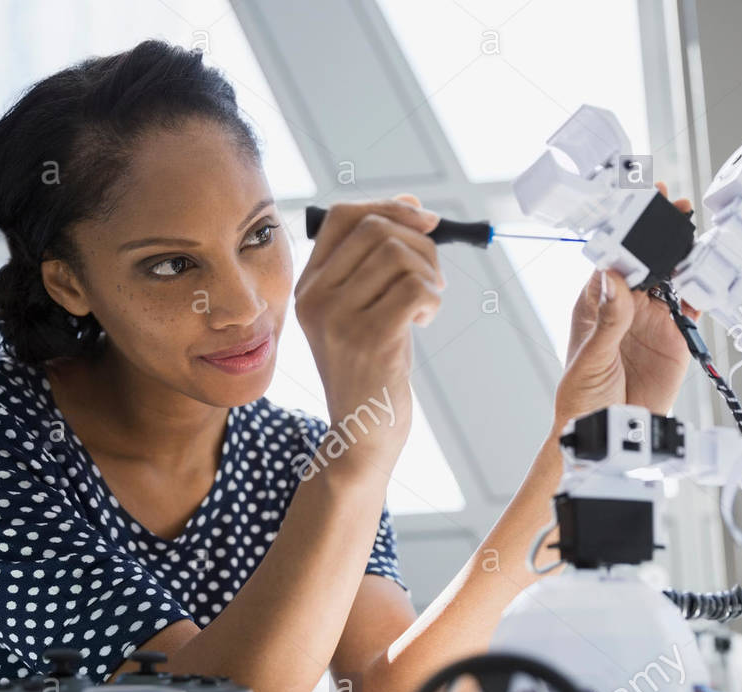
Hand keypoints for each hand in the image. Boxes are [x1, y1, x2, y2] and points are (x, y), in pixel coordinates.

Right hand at [294, 195, 444, 473]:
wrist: (362, 435)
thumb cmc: (372, 370)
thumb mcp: (366, 310)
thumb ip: (379, 262)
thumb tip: (413, 206)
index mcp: (309, 286)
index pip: (344, 215)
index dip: (389, 208)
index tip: (425, 222)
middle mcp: (316, 298)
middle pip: (377, 230)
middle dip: (421, 245)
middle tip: (432, 280)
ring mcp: (339, 319)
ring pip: (399, 255)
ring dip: (430, 275)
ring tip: (427, 306)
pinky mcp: (369, 338)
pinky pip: (415, 288)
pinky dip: (433, 298)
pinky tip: (425, 321)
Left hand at [556, 183, 700, 426]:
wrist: (607, 436)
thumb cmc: (582, 399)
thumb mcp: (591, 358)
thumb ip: (607, 320)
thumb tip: (613, 277)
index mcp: (597, 304)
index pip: (612, 258)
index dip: (625, 232)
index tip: (637, 209)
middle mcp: (625, 307)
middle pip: (645, 261)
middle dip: (659, 235)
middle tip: (674, 209)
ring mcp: (651, 321)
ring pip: (671, 279)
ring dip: (683, 258)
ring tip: (695, 237)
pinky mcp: (675, 339)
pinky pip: (692, 309)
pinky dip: (702, 292)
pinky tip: (707, 278)